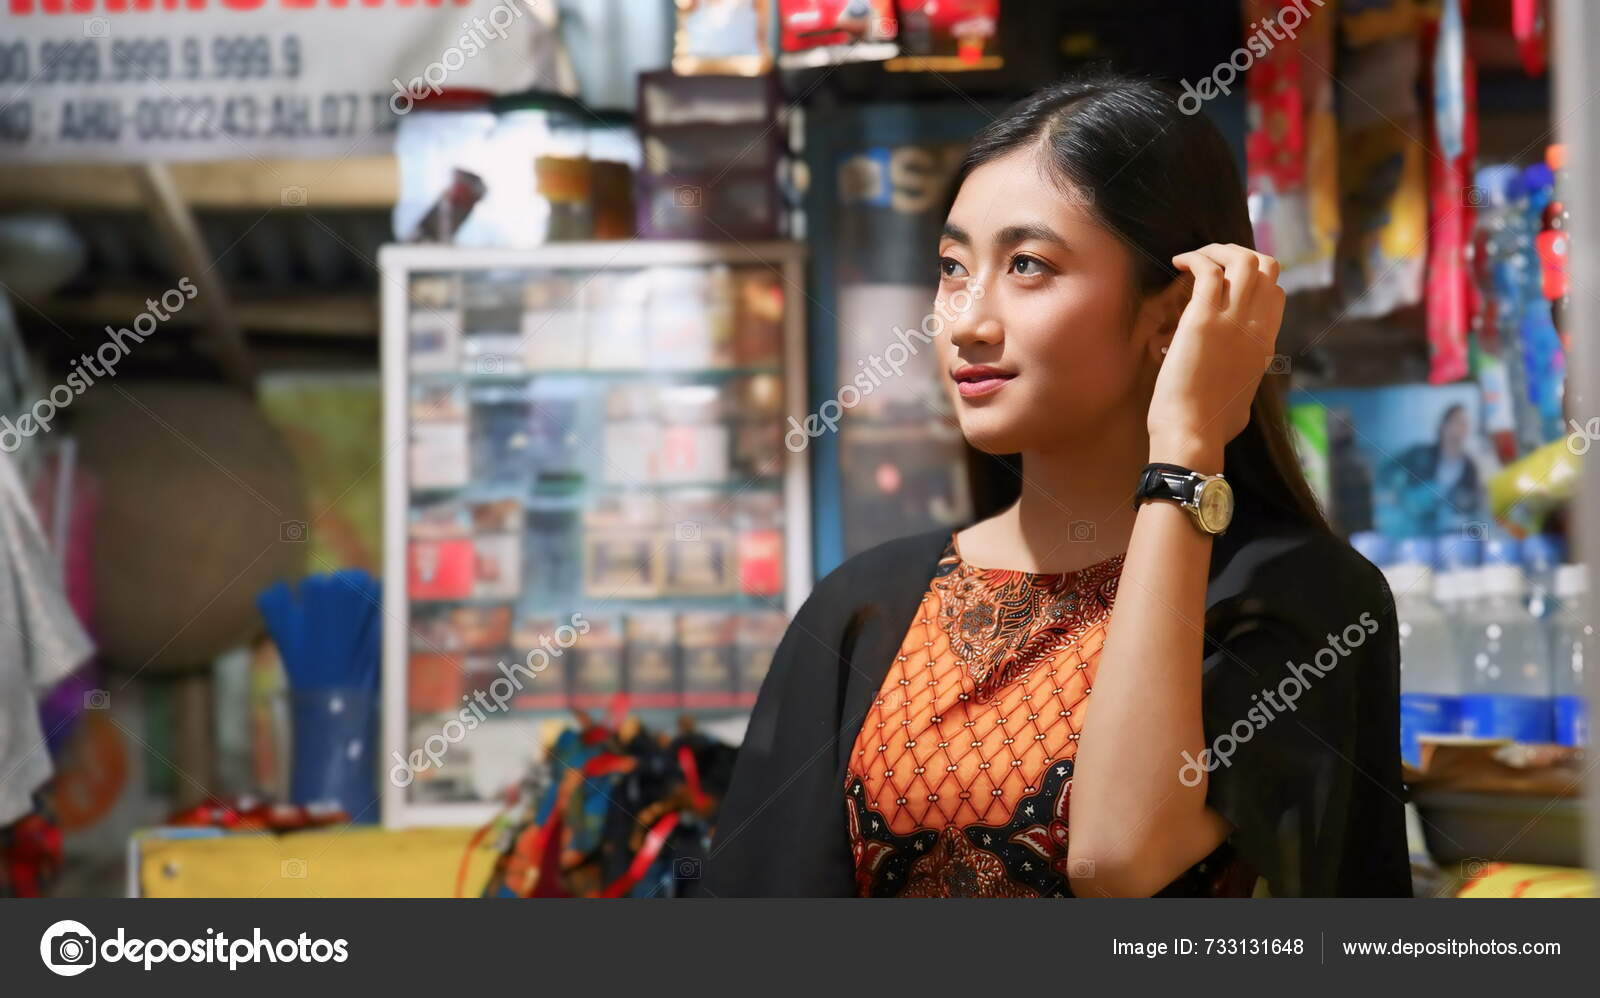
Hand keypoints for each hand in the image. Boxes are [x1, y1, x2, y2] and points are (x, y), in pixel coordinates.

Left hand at [1147, 243, 1284, 470]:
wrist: (1193, 435)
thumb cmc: (1210, 428)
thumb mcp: (1242, 401)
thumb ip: (1243, 383)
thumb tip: (1239, 390)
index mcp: (1266, 345)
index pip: (1276, 294)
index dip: (1254, 278)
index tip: (1225, 280)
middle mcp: (1256, 328)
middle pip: (1268, 267)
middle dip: (1239, 254)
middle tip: (1210, 261)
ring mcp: (1233, 322)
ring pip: (1244, 260)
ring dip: (1218, 250)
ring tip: (1193, 258)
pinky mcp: (1203, 320)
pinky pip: (1208, 270)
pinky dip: (1194, 258)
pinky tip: (1178, 263)